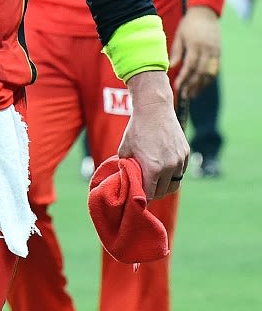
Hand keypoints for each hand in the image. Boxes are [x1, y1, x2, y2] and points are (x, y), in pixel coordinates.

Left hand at [118, 70, 190, 199]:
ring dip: (165, 186)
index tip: (137, 200)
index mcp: (153, 167)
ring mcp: (180, 161)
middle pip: (163, 191)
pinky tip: (164, 171)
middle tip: (145, 193)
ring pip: (175, 184)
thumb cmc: (136, 129)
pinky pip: (181, 172)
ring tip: (155, 184)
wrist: (154, 109)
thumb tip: (126, 180)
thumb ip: (126, 167)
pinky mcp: (186, 154)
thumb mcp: (125, 149)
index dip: (142, 198)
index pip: (149, 193)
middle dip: (153, 194)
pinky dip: (173, 175)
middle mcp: (169, 167)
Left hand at [169, 6, 220, 99]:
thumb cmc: (188, 25)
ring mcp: (215, 52)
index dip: (184, 78)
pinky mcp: (219, 53)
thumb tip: (170, 67)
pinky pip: (215, 69)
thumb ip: (176, 51)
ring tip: (193, 95)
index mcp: (196, 45)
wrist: (205, 14)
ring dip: (202, 85)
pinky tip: (202, 86)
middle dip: (193, 85)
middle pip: (201, 72)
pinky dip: (209, 79)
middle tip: (185, 95)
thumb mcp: (179, 35)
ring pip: (210, 73)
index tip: (177, 87)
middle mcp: (208, 50)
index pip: (190, 66)